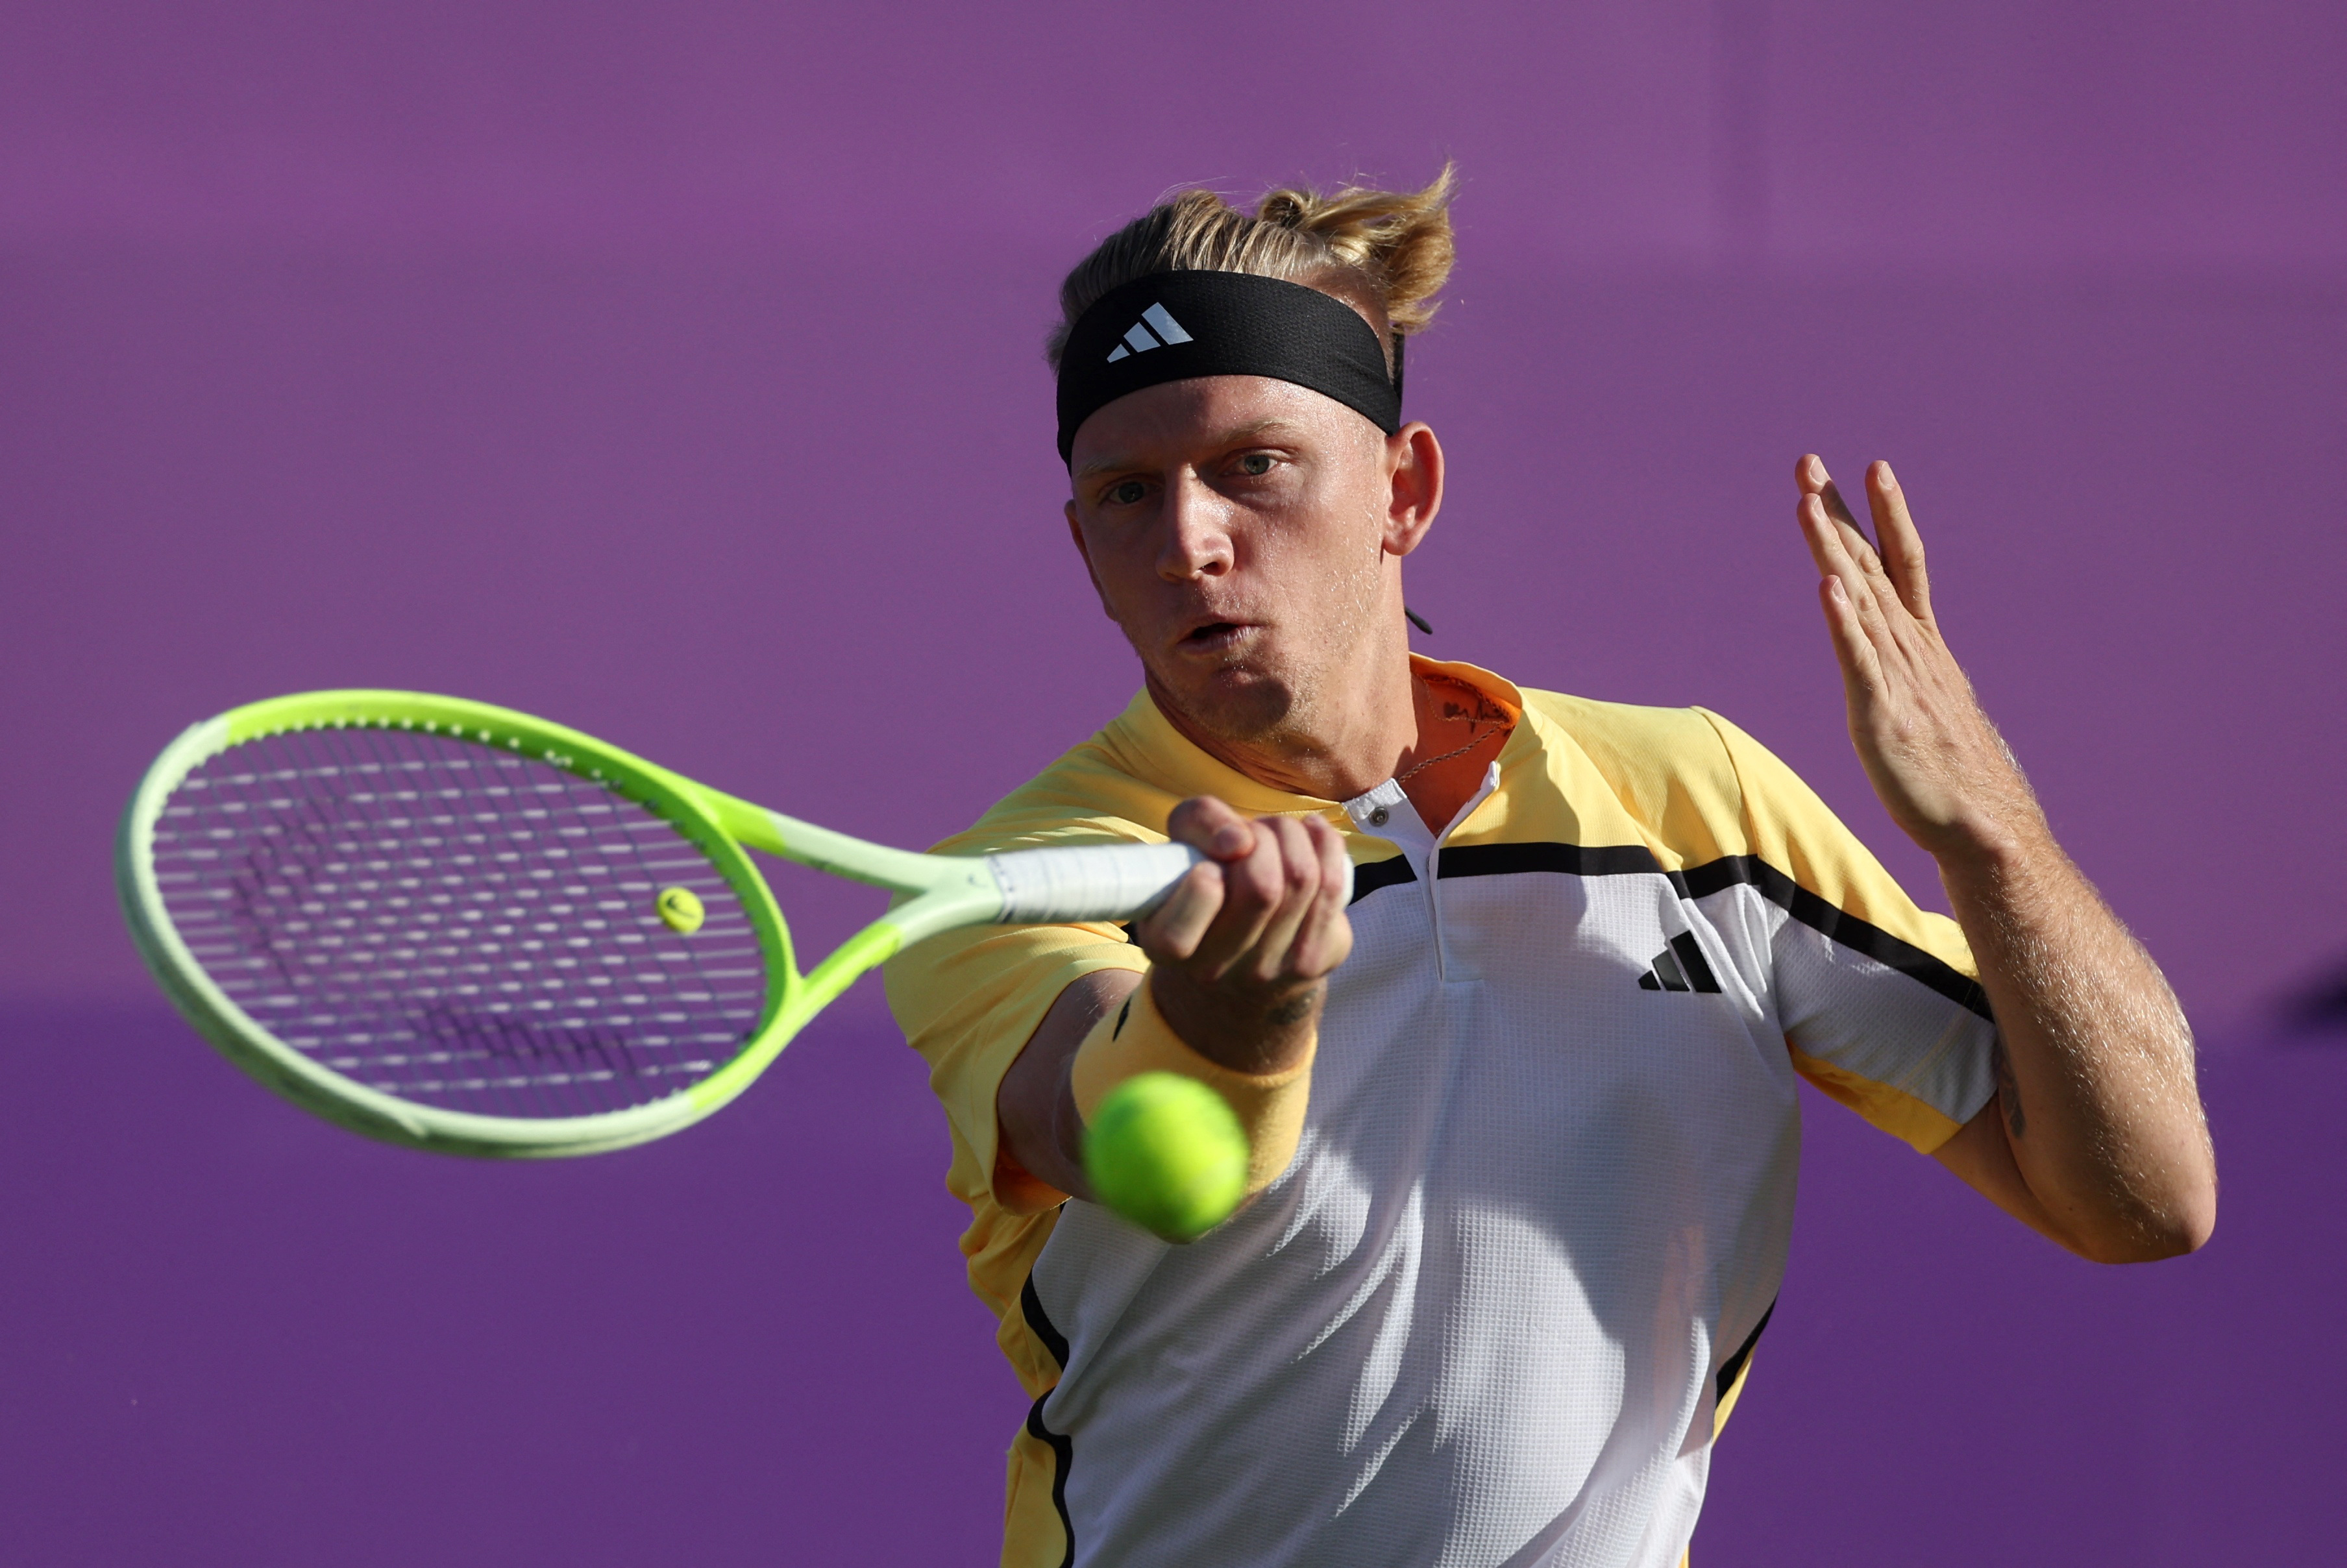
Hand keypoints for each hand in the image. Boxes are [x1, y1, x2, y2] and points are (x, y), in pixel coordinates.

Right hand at [1136, 796, 1354, 1074]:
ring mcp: (1268, 972)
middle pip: (1261, 887)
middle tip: (1253, 832)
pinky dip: (1326, 846)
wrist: (1243, 946)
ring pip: (1301, 880)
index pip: (1178, 933)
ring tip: (1280, 831)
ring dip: (1293, 836)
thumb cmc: (1208, 880)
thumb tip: (1239, 841)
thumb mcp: (1183, 844)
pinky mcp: (1312, 961)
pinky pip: (1331, 889)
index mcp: (1166, 948)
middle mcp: (1214, 971)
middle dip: (1263, 837)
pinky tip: (1313, 833)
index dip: (1200, 888)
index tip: (1210, 866)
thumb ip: (1198, 822)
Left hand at [1795, 456, 2042, 863]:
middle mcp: (1911, 650)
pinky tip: (1828, 588)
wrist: (1984, 828)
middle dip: (1837, 513)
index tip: (1868, 468)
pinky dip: (1843, 623)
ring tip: (1808, 502)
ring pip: (1859, 600)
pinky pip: (1859, 661)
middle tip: (1809, 461)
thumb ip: (1911, 676)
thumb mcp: (1928, 708)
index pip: (1902, 564)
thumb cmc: (1954, 774)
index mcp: (1921, 646)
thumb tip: (1898, 661)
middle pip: (1870, 565)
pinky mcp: (1883, 716)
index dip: (1884, 515)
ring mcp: (1899, 679)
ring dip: (1832, 550)